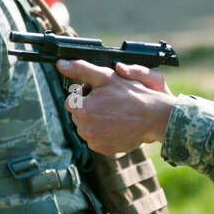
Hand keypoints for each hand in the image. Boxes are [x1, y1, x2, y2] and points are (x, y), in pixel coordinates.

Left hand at [57, 59, 175, 153]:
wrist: (153, 117)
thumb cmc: (132, 95)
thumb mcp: (106, 76)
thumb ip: (81, 68)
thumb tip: (61, 64)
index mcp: (83, 109)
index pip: (71, 101)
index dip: (84, 94)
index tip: (99, 92)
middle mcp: (85, 128)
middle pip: (78, 115)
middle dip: (89, 107)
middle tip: (108, 102)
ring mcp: (94, 140)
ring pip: (86, 128)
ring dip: (94, 121)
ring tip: (113, 113)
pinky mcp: (103, 149)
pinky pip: (96, 139)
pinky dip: (102, 133)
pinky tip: (115, 125)